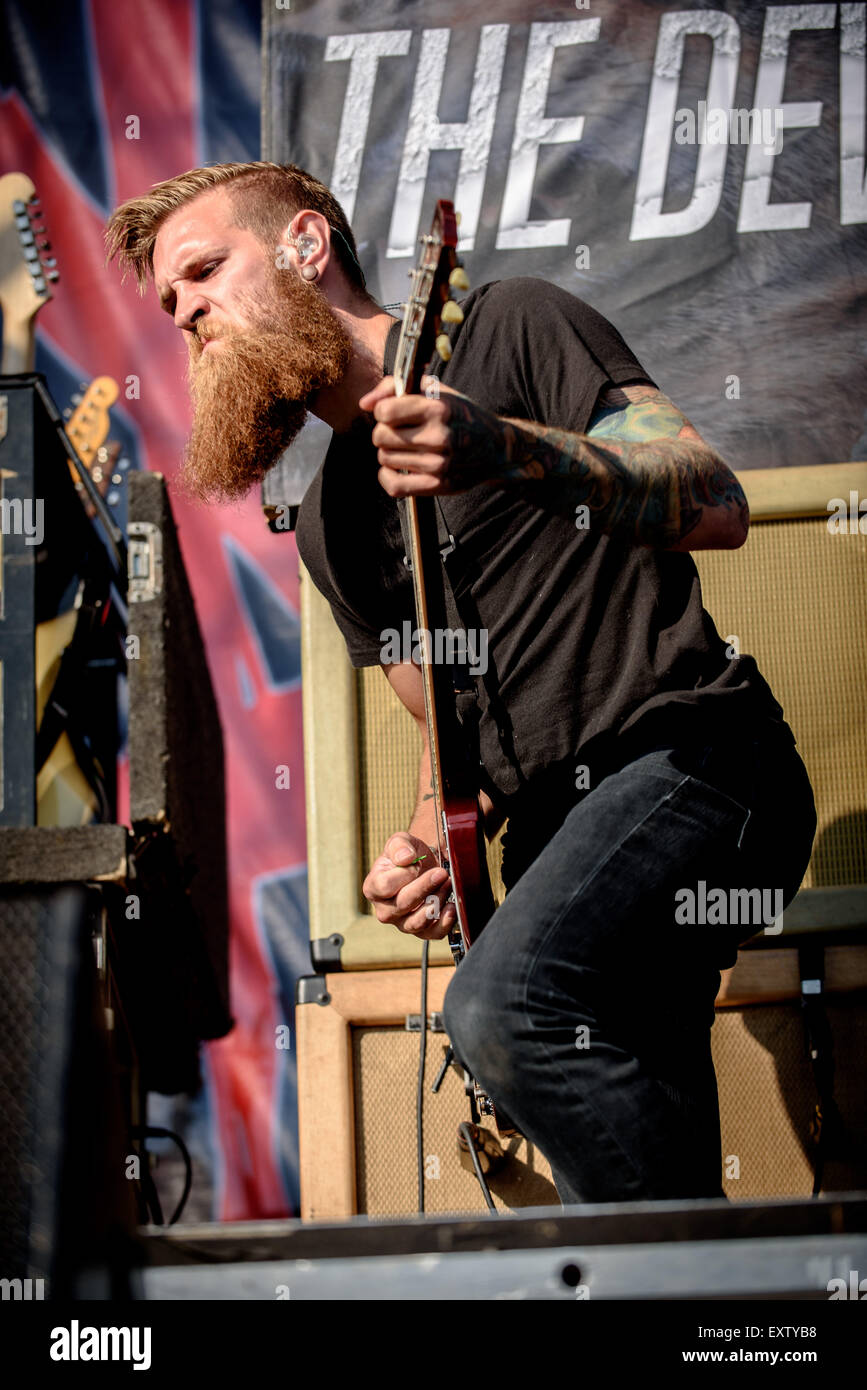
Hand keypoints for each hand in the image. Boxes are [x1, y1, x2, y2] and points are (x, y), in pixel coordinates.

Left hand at [358, 375, 503, 496]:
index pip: (384, 412)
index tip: (392, 413)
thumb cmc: (460, 415)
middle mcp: (439, 436)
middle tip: (398, 432)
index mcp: (439, 408)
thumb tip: (364, 403)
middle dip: (384, 432)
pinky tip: (397, 467)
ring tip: (406, 448)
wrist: (495, 447)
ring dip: (389, 453)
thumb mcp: (435, 391)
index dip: (382, 411)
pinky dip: (388, 476)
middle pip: (380, 436)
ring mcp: (439, 464)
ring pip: (385, 459)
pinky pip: (394, 485)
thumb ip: (395, 387)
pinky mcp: (438, 485)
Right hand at [361, 831, 456, 939]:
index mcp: (373, 888)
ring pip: (417, 922)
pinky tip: (451, 906)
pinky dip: (444, 923)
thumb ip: (399, 846)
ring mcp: (402, 922)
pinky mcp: (420, 930)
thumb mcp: (399, 842)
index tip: (417, 862)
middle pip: (403, 904)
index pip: (385, 886)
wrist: (422, 866)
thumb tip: (405, 858)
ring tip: (447, 884)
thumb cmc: (407, 855)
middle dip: (425, 887)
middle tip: (441, 873)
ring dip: (436, 902)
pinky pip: (432, 934)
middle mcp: (385, 910)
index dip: (404, 874)